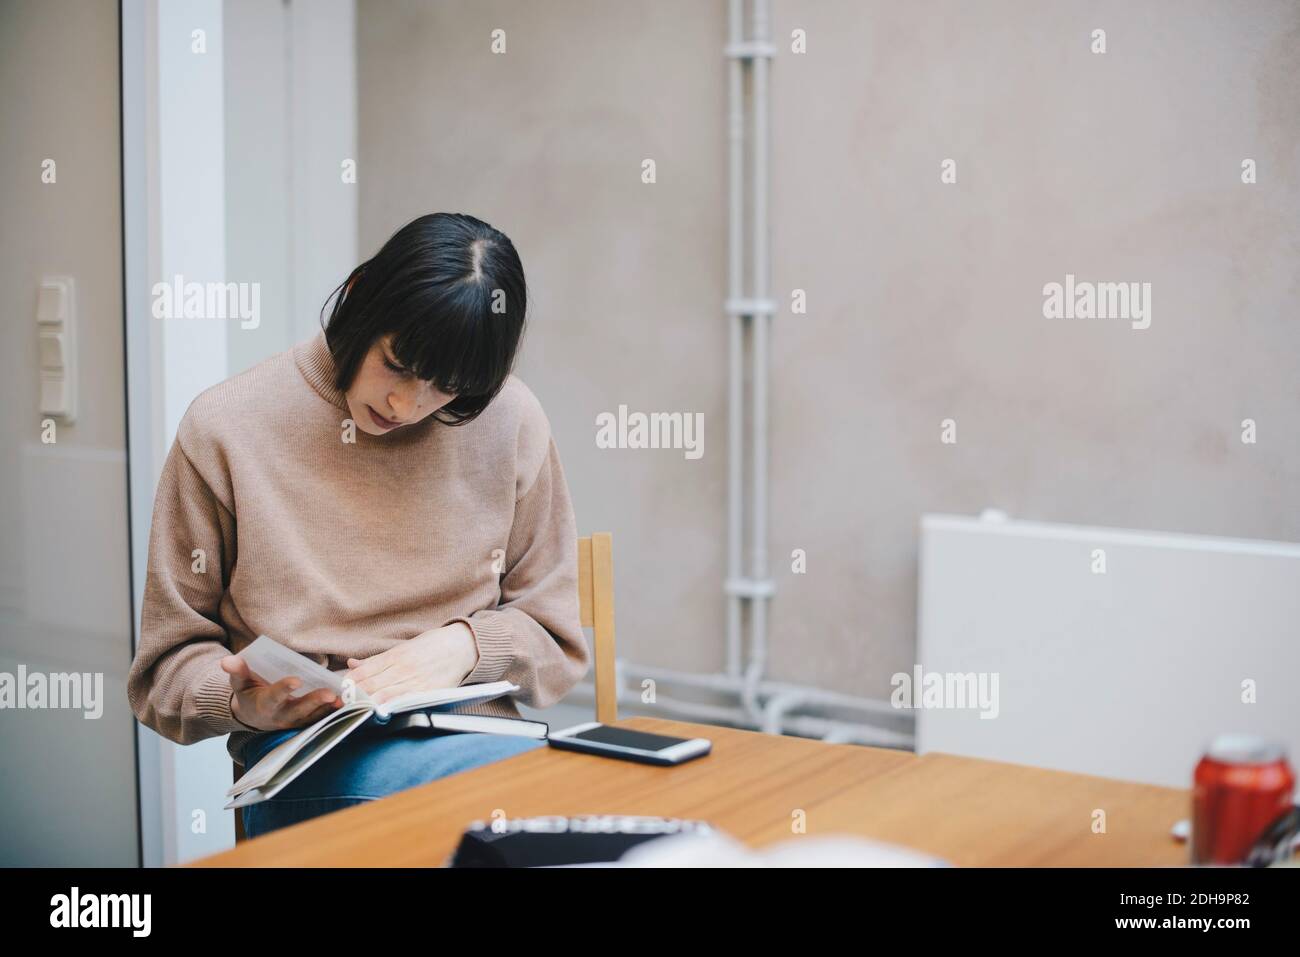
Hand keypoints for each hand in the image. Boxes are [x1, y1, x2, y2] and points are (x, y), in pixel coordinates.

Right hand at [220, 655, 341, 730]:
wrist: (252, 715)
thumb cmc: (249, 694)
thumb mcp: (240, 683)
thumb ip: (237, 672)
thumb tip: (226, 661)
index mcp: (264, 705)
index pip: (274, 697)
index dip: (284, 689)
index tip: (296, 680)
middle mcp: (280, 716)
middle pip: (299, 710)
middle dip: (314, 702)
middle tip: (330, 694)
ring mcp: (294, 722)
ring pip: (313, 717)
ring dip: (328, 709)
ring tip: (343, 699)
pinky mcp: (305, 723)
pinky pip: (320, 719)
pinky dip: (332, 712)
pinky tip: (347, 703)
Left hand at [345, 622, 478, 705]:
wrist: (463, 647)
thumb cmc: (433, 646)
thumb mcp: (404, 647)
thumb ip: (377, 659)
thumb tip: (352, 664)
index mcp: (396, 655)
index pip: (365, 671)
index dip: (349, 683)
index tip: (339, 691)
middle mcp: (404, 668)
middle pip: (371, 686)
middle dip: (354, 697)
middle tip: (341, 706)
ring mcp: (416, 681)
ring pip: (384, 696)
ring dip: (367, 705)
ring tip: (353, 712)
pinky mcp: (428, 693)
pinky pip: (404, 703)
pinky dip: (390, 708)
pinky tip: (378, 713)